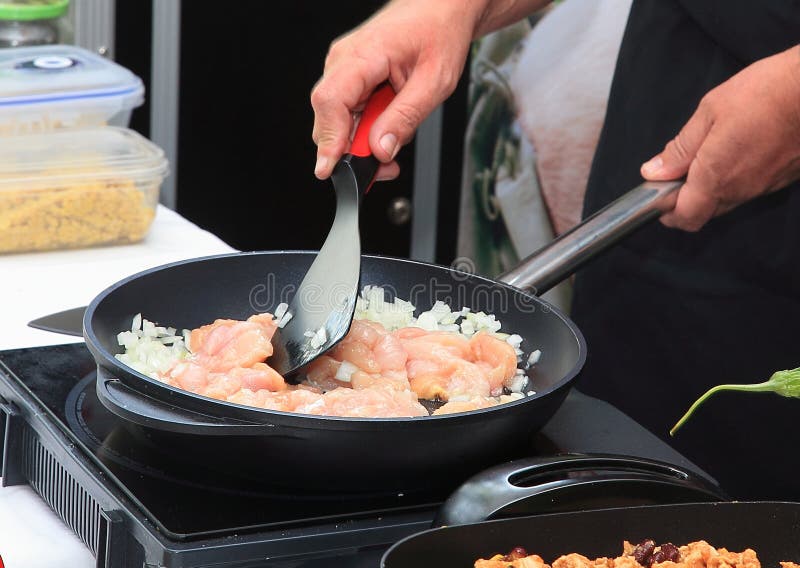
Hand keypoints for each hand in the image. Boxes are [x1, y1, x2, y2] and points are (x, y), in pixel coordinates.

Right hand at [310, 0, 477, 179]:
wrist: (442, 10)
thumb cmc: (439, 33)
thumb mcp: (435, 82)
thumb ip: (405, 119)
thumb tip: (381, 150)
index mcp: (362, 55)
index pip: (330, 102)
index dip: (328, 140)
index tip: (330, 169)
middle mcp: (344, 60)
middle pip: (330, 117)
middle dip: (353, 150)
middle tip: (384, 167)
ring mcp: (345, 69)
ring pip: (339, 120)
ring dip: (363, 142)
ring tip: (395, 142)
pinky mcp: (351, 78)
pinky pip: (349, 113)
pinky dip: (366, 130)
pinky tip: (387, 128)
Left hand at [640, 45, 799, 230]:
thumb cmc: (766, 92)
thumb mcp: (710, 112)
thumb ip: (680, 148)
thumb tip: (654, 172)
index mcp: (715, 177)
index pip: (684, 217)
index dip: (667, 212)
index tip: (659, 193)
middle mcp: (741, 190)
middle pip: (704, 212)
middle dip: (686, 200)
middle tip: (679, 171)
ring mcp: (765, 187)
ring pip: (727, 201)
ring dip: (711, 189)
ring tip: (709, 154)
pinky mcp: (783, 179)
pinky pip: (750, 189)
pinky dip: (735, 179)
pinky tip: (737, 151)